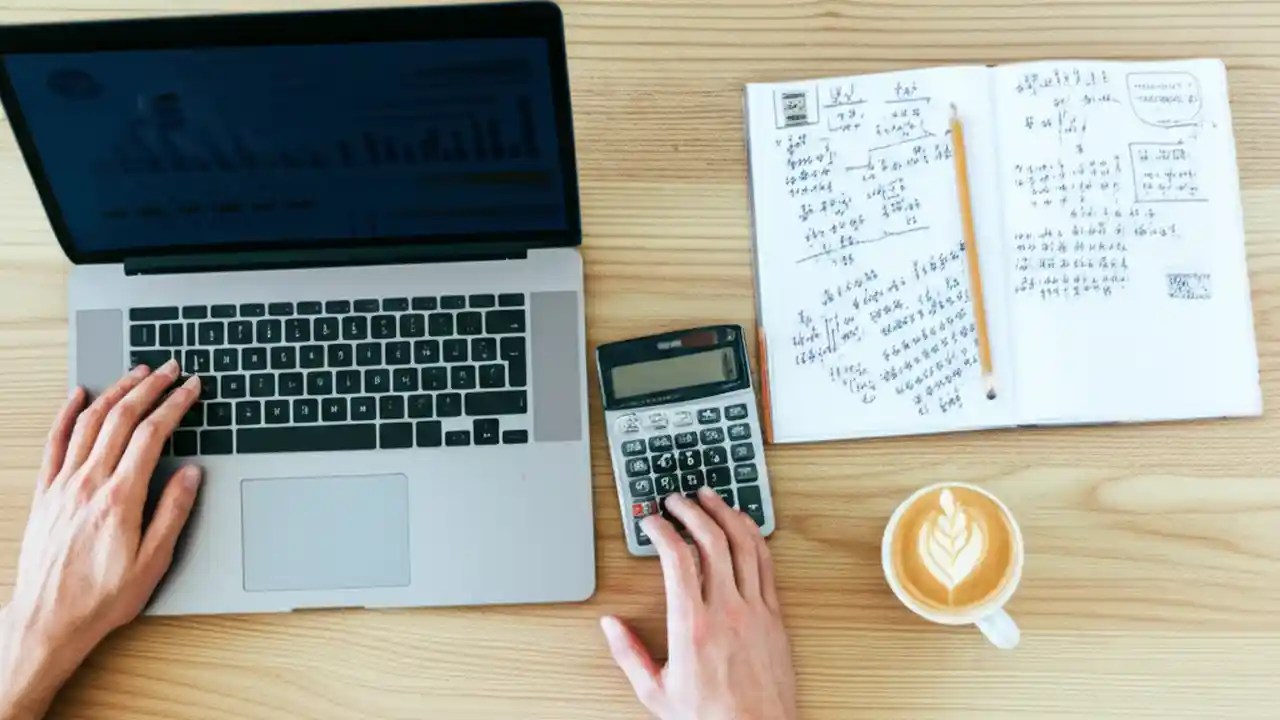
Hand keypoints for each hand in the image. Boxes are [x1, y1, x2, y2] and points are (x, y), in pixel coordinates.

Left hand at [0, 361, 202, 719]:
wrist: (48, 620)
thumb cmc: (101, 598)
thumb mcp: (153, 562)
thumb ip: (173, 512)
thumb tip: (190, 473)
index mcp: (120, 498)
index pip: (152, 435)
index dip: (175, 405)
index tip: (191, 389)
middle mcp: (88, 484)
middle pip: (121, 418)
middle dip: (150, 387)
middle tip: (170, 370)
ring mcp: (63, 486)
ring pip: (89, 422)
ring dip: (115, 391)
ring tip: (135, 374)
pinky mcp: (45, 493)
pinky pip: (55, 442)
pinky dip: (66, 413)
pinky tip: (77, 396)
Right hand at [601, 487, 797, 719]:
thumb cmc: (710, 719)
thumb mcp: (655, 692)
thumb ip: (628, 654)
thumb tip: (609, 625)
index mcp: (692, 626)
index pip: (676, 558)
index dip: (661, 530)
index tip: (651, 522)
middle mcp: (726, 611)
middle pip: (710, 541)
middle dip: (691, 511)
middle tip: (676, 499)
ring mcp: (755, 611)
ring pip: (743, 545)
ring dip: (725, 514)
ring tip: (710, 497)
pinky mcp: (775, 617)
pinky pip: (766, 565)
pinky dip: (754, 537)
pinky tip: (743, 525)